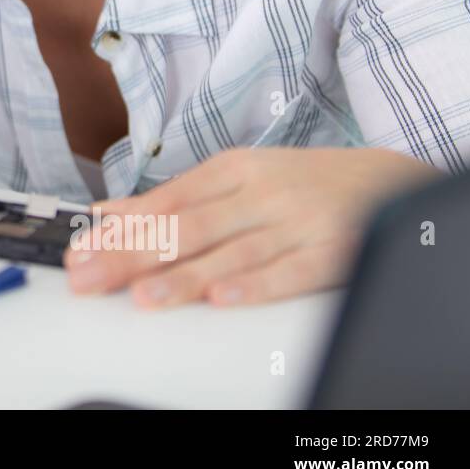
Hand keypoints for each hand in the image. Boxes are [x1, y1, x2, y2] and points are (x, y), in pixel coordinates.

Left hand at [62, 146, 438, 307]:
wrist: (389, 181)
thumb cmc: (300, 182)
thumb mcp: (235, 176)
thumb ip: (173, 198)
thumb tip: (108, 215)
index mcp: (232, 170)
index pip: (165, 202)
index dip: (120, 229)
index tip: (81, 250)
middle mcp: (259, 193)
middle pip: (186, 227)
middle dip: (132, 254)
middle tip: (90, 276)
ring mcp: (295, 223)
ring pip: (231, 252)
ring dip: (184, 276)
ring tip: (142, 296)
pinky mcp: (331, 253)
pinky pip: (289, 272)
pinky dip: (255, 286)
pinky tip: (223, 298)